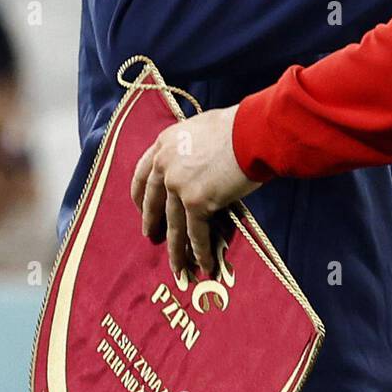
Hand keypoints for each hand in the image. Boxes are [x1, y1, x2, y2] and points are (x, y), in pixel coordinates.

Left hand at [131, 105, 259, 278]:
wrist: (252, 132)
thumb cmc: (237, 126)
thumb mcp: (201, 129)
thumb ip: (189, 147)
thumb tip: (197, 160)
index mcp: (164, 144)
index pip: (143, 172)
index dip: (140, 193)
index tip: (140, 207)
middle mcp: (165, 165)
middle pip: (154, 201)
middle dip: (151, 221)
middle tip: (151, 236)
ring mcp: (178, 185)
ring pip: (174, 224)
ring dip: (176, 248)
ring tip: (177, 266)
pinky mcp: (196, 201)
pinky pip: (196, 232)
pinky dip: (200, 250)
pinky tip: (203, 264)